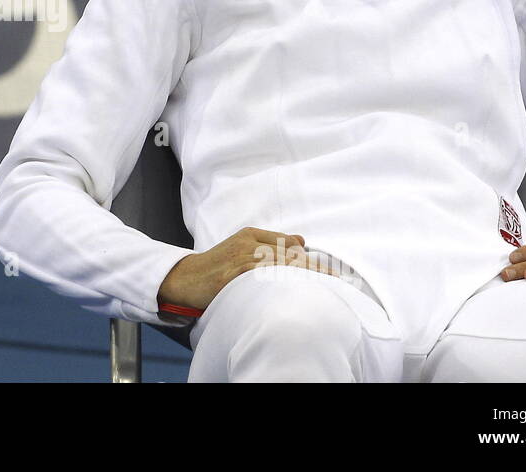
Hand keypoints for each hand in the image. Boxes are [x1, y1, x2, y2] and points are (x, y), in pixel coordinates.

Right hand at [157, 227, 339, 310]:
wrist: (185, 278)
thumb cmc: (217, 266)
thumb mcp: (242, 246)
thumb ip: (270, 242)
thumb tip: (301, 240)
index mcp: (251, 234)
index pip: (291, 245)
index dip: (313, 261)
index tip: (335, 273)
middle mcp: (249, 243)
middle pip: (290, 255)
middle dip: (316, 269)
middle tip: (339, 281)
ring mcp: (242, 259)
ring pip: (280, 265)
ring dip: (304, 277)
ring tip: (327, 288)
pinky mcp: (235, 275)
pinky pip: (264, 277)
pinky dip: (282, 282)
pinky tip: (297, 290)